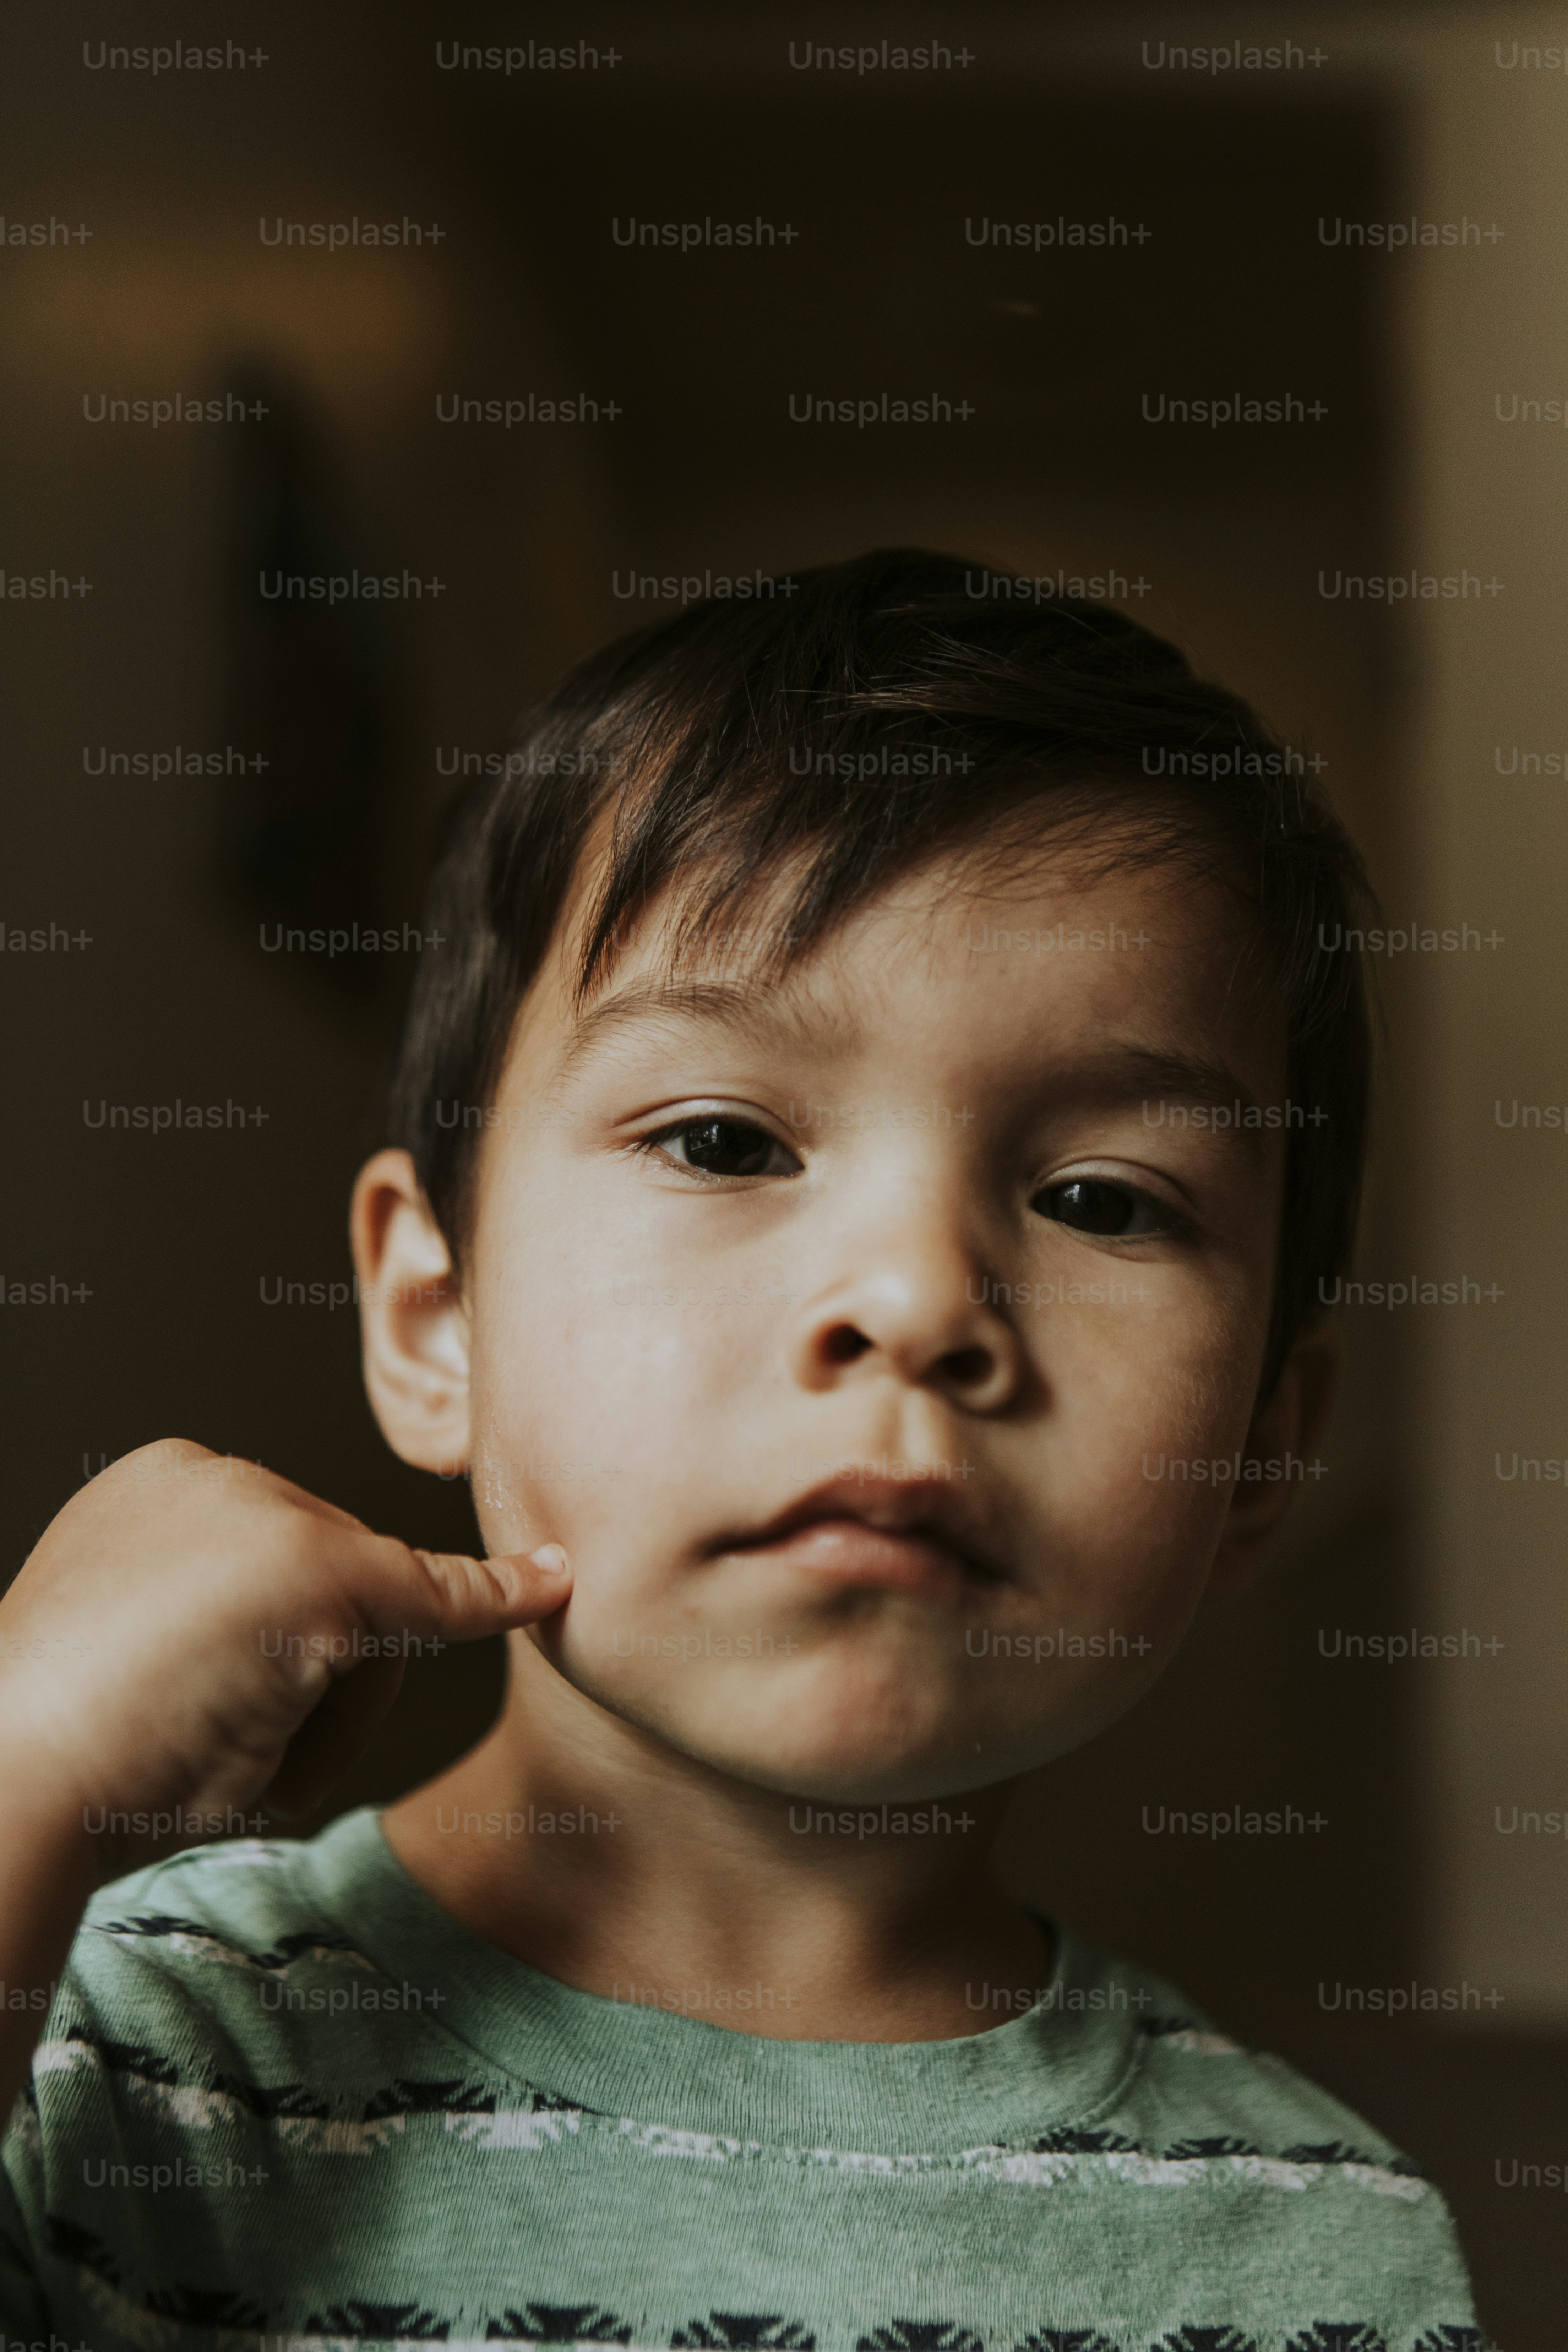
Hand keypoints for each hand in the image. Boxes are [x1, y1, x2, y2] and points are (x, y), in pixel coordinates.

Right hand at [0, 1439, 571, 1822]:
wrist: (13, 1778)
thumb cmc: (76, 1751)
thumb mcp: (153, 1665)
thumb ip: (242, 1631)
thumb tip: (367, 1632)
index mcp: (158, 1491)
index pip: (272, 1564)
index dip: (273, 1655)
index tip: (199, 1695)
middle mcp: (208, 1473)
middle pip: (328, 1582)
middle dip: (301, 1681)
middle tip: (193, 1735)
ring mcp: (263, 1510)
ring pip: (365, 1618)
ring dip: (317, 1713)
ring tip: (212, 1742)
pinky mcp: (317, 1566)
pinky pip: (435, 1594)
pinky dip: (497, 1595)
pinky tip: (551, 1585)